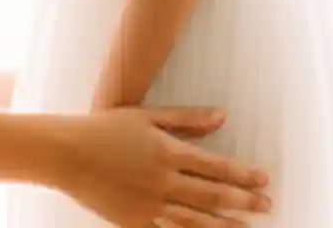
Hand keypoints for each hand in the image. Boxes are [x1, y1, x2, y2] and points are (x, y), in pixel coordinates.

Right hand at [55, 107, 270, 227]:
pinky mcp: (134, 221)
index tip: (264, 180)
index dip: (243, 174)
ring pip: (196, 220)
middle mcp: (163, 180)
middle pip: (213, 195)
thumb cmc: (104, 129)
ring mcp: (149, 204)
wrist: (65, 153)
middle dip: (244, 202)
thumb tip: (222, 116)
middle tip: (267, 206)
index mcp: (168, 152)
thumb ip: (186, 119)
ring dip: (225, 226)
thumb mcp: (146, 116)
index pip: (216, 166)